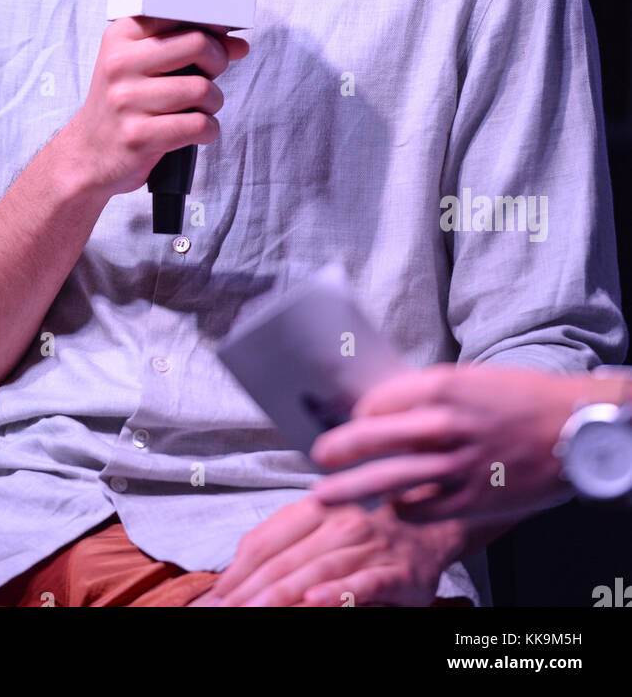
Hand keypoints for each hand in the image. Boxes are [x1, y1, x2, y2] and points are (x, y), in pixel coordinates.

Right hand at [60, 16, 248, 197]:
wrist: (89, 154)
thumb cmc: (126, 103)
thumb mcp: (143, 64)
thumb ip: (187, 47)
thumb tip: (238, 44)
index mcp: (121, 36)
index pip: (180, 13)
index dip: (211, 28)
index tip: (219, 42)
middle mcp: (120, 63)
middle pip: (198, 44)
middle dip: (217, 62)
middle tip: (209, 76)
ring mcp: (127, 100)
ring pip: (203, 89)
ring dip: (213, 102)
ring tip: (198, 108)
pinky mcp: (138, 135)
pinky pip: (198, 125)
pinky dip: (208, 130)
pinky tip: (196, 131)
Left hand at [200, 494, 459, 606]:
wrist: (431, 526)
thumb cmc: (367, 533)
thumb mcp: (319, 529)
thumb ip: (277, 547)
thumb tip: (226, 582)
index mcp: (312, 510)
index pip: (263, 543)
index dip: (234, 574)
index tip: (210, 601)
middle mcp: (337, 522)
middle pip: (283, 560)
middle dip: (249, 592)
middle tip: (223, 613)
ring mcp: (368, 546)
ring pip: (317, 571)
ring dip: (282, 594)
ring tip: (255, 610)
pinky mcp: (395, 572)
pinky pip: (363, 583)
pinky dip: (339, 592)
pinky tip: (317, 601)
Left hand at [308, 363, 593, 522]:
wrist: (570, 427)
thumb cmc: (519, 397)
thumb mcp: (467, 379)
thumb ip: (425, 394)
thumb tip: (384, 407)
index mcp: (439, 388)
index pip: (376, 404)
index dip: (357, 416)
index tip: (350, 423)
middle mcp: (442, 426)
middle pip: (371, 440)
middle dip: (337, 451)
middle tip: (318, 458)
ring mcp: (455, 465)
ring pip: (388, 480)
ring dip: (352, 489)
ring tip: (326, 495)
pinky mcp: (470, 498)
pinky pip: (421, 509)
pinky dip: (402, 510)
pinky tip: (395, 507)